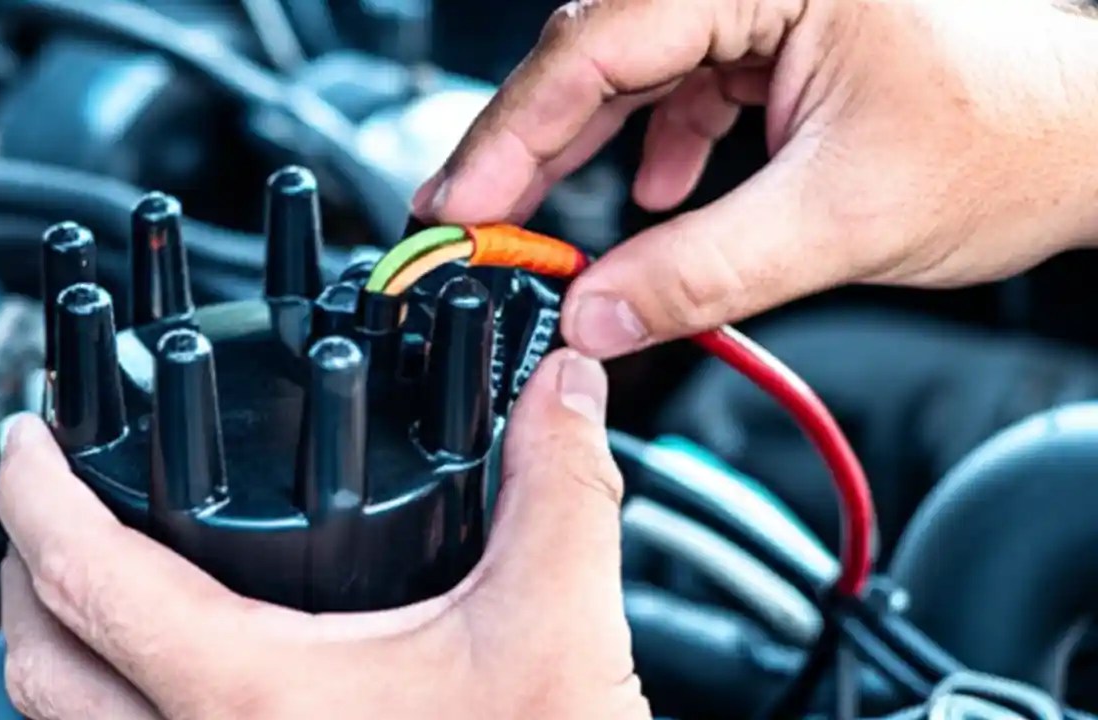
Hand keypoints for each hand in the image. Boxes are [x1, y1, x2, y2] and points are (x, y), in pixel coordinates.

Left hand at [0, 350, 650, 719]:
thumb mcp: (556, 627)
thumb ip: (556, 488)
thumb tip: (561, 394)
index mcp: (253, 696)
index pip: (87, 578)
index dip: (36, 491)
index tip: (30, 439)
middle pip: (40, 666)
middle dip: (22, 568)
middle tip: (47, 501)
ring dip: (63, 644)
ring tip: (97, 578)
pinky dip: (115, 705)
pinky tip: (177, 674)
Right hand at [415, 0, 1097, 357]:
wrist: (1089, 141)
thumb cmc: (1011, 144)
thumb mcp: (838, 220)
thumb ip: (699, 269)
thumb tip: (593, 312)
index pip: (598, 46)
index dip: (512, 134)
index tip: (460, 205)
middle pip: (595, 51)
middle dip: (528, 144)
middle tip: (472, 222)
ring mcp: (760, 1)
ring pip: (628, 69)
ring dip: (582, 148)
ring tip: (542, 222)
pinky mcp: (771, 36)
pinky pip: (676, 83)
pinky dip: (651, 143)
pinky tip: (656, 194)